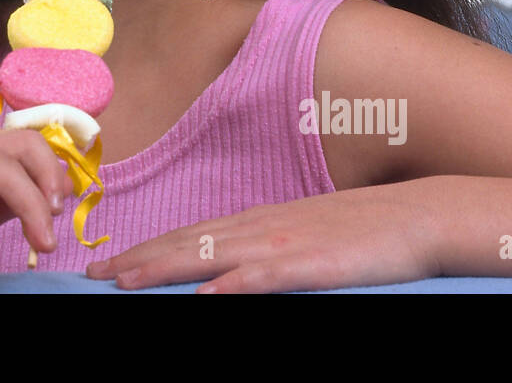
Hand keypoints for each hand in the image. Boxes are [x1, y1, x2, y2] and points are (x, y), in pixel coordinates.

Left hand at [84, 181, 443, 292]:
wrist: (418, 216)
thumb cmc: (362, 232)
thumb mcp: (302, 236)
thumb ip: (263, 251)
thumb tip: (223, 272)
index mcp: (256, 223)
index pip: (188, 236)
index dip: (145, 250)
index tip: (107, 264)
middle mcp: (260, 229)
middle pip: (187, 243)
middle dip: (138, 259)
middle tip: (94, 273)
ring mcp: (285, 244)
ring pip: (212, 256)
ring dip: (165, 267)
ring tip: (125, 280)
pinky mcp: (314, 264)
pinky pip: (265, 276)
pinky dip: (232, 284)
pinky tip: (205, 295)